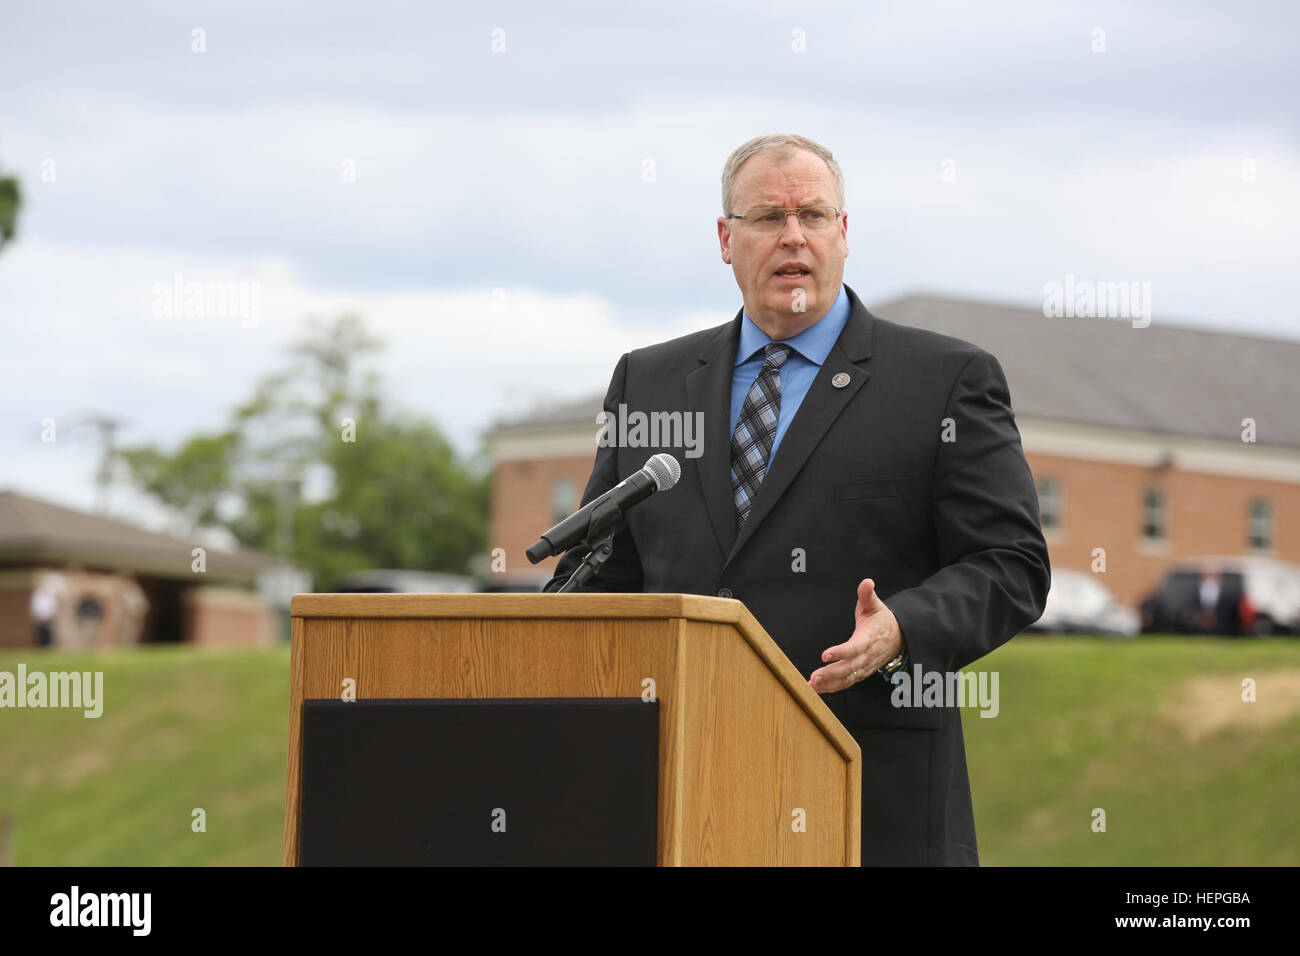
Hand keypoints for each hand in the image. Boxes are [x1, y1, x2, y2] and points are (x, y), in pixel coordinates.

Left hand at [809, 578, 902, 692]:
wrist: (899, 637)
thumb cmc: (882, 620)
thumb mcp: (875, 605)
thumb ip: (868, 595)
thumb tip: (867, 582)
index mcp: (869, 638)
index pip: (855, 648)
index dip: (840, 652)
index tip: (825, 655)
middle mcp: (868, 655)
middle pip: (849, 667)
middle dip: (831, 674)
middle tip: (814, 677)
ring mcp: (865, 666)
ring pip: (847, 678)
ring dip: (830, 683)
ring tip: (812, 685)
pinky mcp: (862, 672)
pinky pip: (848, 682)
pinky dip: (834, 687)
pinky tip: (819, 689)